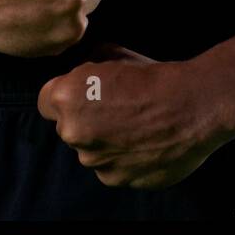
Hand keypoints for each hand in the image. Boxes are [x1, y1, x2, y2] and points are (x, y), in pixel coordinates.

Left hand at [37, 44, 228, 190]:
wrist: (190, 105)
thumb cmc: (151, 76)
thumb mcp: (112, 54)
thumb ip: (88, 67)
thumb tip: (85, 70)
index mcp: (66, 99)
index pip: (45, 101)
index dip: (64, 95)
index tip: (80, 93)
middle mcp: (74, 133)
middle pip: (68, 127)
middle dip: (85, 119)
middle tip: (116, 107)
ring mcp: (95, 161)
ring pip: (91, 151)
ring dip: (104, 141)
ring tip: (135, 126)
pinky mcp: (117, 180)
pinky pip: (112, 168)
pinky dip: (123, 159)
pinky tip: (144, 142)